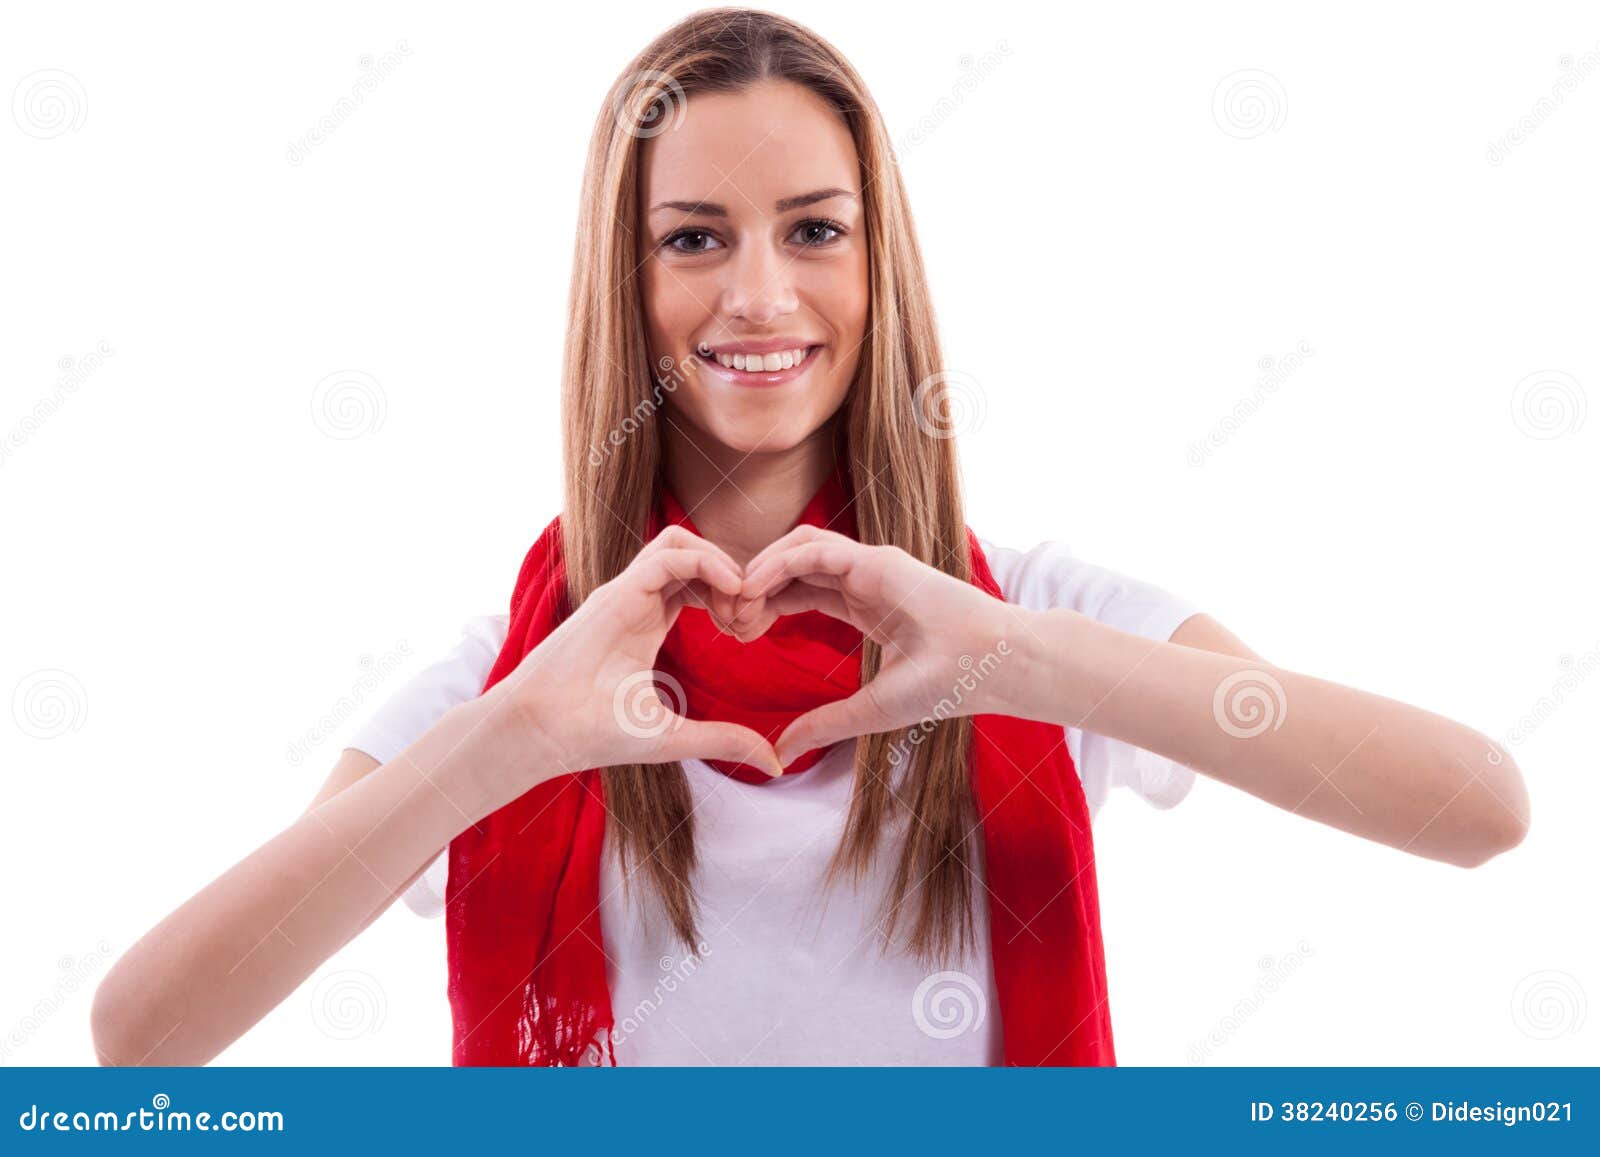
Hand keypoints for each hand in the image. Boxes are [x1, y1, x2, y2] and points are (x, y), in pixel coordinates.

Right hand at [484, 525, 783, 781]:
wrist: (542, 733)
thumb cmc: (595, 733)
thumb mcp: (674, 735)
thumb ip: (723, 740)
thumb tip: (774, 762)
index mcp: (647, 623)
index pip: (698, 584)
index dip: (731, 597)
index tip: (750, 633)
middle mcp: (636, 600)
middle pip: (694, 557)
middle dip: (732, 577)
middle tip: (751, 618)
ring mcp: (625, 592)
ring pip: (680, 543)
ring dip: (721, 563)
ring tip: (741, 602)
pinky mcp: (617, 592)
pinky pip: (668, 556)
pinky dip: (706, 563)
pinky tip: (729, 592)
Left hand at [734, 527, 1034, 764]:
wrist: (991, 668)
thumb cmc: (945, 686)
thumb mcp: (869, 710)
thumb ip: (823, 724)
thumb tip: (779, 751)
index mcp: (864, 603)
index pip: (798, 590)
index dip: (763, 605)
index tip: (736, 633)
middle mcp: (864, 577)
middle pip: (791, 565)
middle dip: (753, 585)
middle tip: (725, 617)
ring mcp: (871, 564)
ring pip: (798, 547)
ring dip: (761, 568)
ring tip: (735, 601)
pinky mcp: (879, 560)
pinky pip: (816, 549)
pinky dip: (780, 562)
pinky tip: (756, 587)